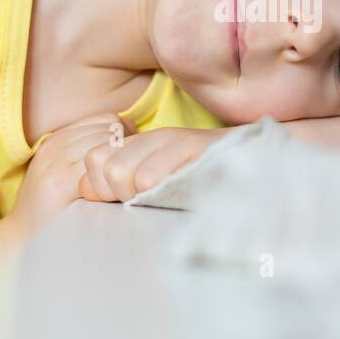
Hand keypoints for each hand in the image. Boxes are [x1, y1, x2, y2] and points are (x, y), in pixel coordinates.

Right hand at [0, 112, 134, 249]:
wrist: (19, 239)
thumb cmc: (53, 209)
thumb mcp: (67, 172)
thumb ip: (92, 151)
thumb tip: (131, 129)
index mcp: (58, 139)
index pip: (106, 119)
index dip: (124, 137)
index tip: (129, 161)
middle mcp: (55, 146)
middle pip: (110, 129)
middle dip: (127, 148)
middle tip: (132, 174)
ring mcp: (55, 163)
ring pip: (107, 145)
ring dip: (122, 163)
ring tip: (124, 185)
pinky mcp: (60, 182)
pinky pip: (99, 167)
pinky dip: (113, 177)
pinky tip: (114, 195)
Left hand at [79, 126, 227, 202]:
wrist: (256, 167)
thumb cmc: (204, 184)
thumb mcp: (156, 184)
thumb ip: (116, 185)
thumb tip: (82, 187)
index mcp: (143, 144)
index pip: (94, 160)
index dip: (102, 187)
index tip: (127, 199)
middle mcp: (158, 138)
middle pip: (109, 169)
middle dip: (123, 194)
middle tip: (149, 201)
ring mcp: (179, 141)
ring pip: (131, 175)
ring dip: (144, 196)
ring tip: (165, 200)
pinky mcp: (199, 150)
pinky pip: (157, 176)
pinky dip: (161, 190)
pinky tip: (176, 194)